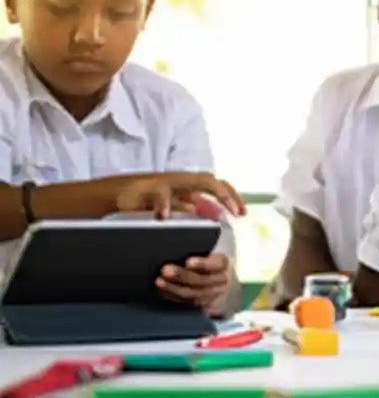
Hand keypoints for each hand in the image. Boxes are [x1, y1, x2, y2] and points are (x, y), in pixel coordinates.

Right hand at [116, 173, 244, 219]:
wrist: (117, 193)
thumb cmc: (148, 200)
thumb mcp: (175, 206)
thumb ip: (193, 209)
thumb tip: (216, 215)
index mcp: (189, 185)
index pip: (218, 184)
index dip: (232, 196)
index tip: (243, 214)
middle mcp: (182, 180)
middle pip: (211, 181)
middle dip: (227, 195)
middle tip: (236, 214)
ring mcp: (167, 182)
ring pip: (191, 182)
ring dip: (205, 198)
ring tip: (217, 215)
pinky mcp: (148, 187)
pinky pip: (159, 194)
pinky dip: (163, 205)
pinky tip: (165, 217)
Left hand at [157, 253, 230, 314]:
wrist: (220, 281)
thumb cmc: (208, 262)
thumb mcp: (209, 254)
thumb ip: (198, 253)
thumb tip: (177, 248)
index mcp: (223, 263)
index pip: (215, 264)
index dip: (202, 264)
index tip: (189, 262)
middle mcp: (221, 281)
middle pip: (201, 280)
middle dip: (182, 275)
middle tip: (165, 269)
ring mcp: (213, 295)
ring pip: (192, 295)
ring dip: (173, 289)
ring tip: (159, 282)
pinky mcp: (203, 306)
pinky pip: (187, 304)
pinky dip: (173, 297)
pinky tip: (162, 291)